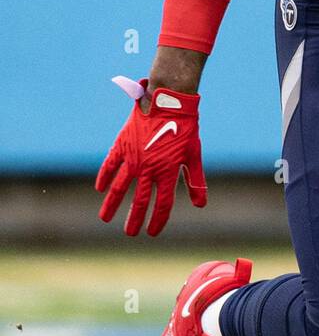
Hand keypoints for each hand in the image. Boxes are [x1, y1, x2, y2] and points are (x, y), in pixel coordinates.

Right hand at [95, 79, 206, 235]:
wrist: (168, 101)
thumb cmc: (184, 128)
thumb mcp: (193, 155)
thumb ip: (195, 181)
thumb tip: (200, 205)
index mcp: (168, 172)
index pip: (162, 204)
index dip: (157, 221)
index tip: (151, 232)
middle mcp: (149, 168)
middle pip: (139, 201)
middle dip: (134, 219)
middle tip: (129, 233)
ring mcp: (133, 158)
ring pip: (119, 187)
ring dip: (112, 205)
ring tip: (105, 218)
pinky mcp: (122, 145)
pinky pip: (110, 166)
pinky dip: (104, 177)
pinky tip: (100, 189)